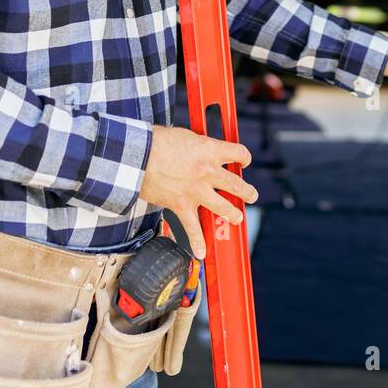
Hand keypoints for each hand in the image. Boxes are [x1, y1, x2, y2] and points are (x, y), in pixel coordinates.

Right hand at [138, 125, 256, 257]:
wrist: (137, 156)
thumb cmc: (156, 141)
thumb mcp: (185, 135)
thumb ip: (197, 146)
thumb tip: (200, 151)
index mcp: (210, 150)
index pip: (239, 153)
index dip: (244, 157)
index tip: (243, 161)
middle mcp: (208, 172)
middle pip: (237, 184)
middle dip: (247, 191)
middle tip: (251, 194)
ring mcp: (197, 191)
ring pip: (224, 207)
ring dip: (234, 214)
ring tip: (238, 217)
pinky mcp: (182, 205)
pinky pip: (193, 227)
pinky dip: (197, 241)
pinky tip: (202, 252)